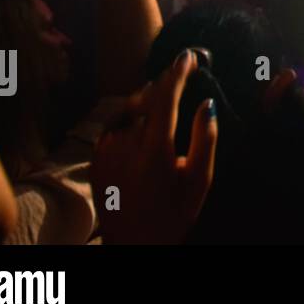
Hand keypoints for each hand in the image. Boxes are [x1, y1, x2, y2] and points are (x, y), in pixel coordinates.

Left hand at [92, 49, 217, 243]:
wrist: (133, 246)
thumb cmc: (173, 215)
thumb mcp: (200, 181)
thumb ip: (206, 140)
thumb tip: (207, 104)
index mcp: (154, 151)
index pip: (165, 99)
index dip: (177, 74)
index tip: (189, 56)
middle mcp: (125, 146)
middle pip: (144, 99)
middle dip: (163, 82)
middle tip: (181, 70)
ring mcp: (105, 151)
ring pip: (127, 109)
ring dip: (146, 96)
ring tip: (164, 91)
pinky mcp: (96, 158)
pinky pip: (114, 124)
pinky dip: (130, 114)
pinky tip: (143, 117)